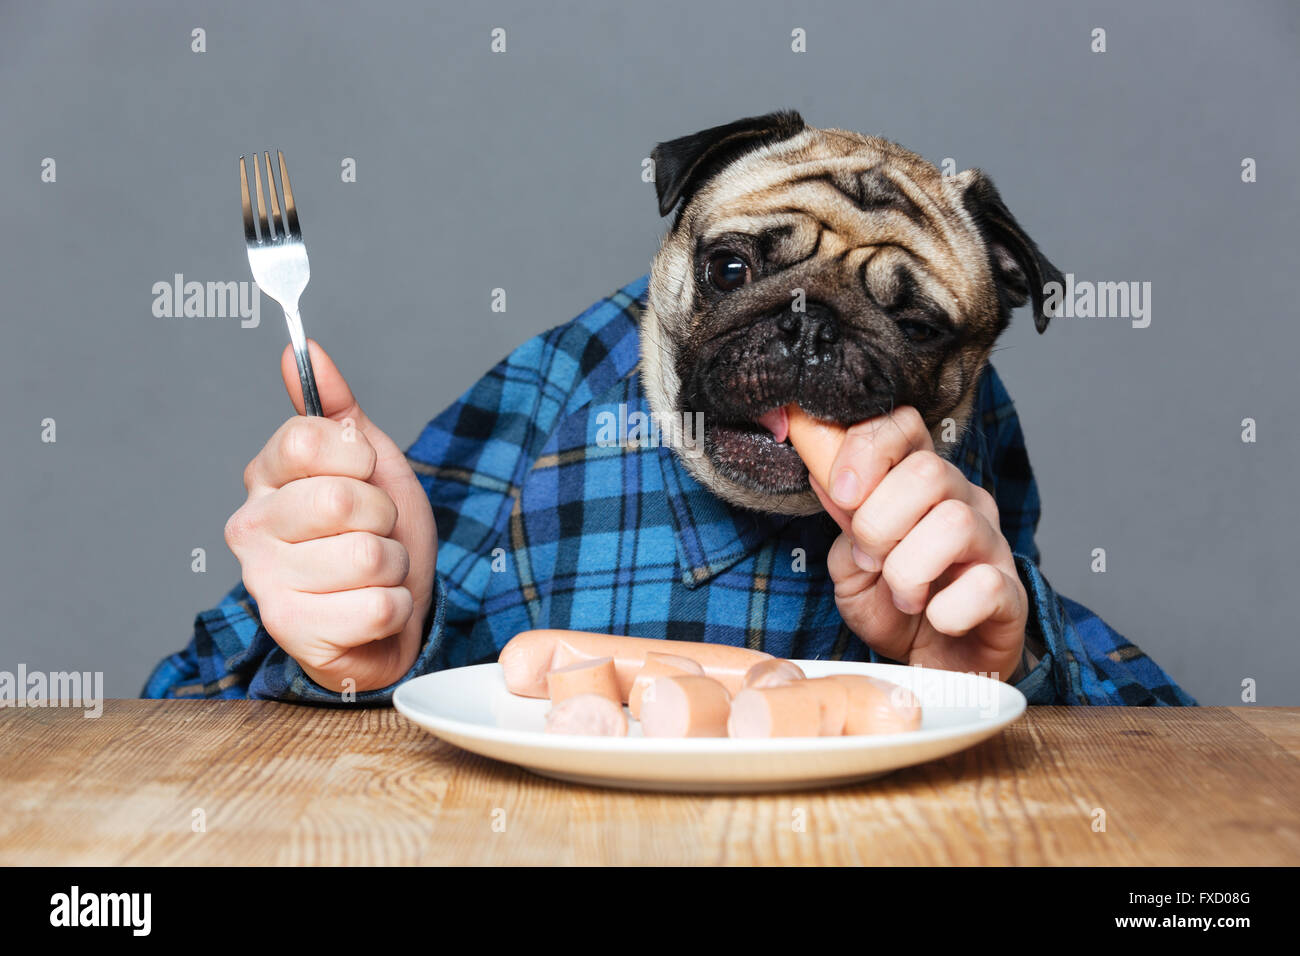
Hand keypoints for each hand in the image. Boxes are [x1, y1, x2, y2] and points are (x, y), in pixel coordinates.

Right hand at [223, 340, 436, 692]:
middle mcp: (250, 526)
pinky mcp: (292, 631)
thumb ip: (339, 409)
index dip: (357, 458)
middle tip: (373, 532)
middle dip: (382, 516)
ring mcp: (266, 581)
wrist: (387, 622)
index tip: (363, 476)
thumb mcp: (372, 465)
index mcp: (266, 476)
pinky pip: (377, 605)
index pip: (310, 439)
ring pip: (367, 555)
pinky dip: (394, 608)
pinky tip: (370, 609)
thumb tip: (304, 351)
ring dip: (393, 566)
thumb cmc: (377, 537)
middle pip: (340, 499)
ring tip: (373, 574)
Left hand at [795, 406, 1028, 681]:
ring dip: (909, 569)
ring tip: (904, 597)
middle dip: (880, 521)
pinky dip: (946, 610)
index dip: (869, 448)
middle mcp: (964, 502)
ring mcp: (994, 546)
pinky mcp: (1012, 594)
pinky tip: (937, 619)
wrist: (931, 670)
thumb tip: (828, 477)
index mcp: (921, 485)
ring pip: (955, 523)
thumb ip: (843, 520)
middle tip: (872, 560)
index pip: (905, 425)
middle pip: (929, 471)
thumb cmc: (893, 610)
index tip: (843, 492)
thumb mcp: (850, 564)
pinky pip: (985, 585)